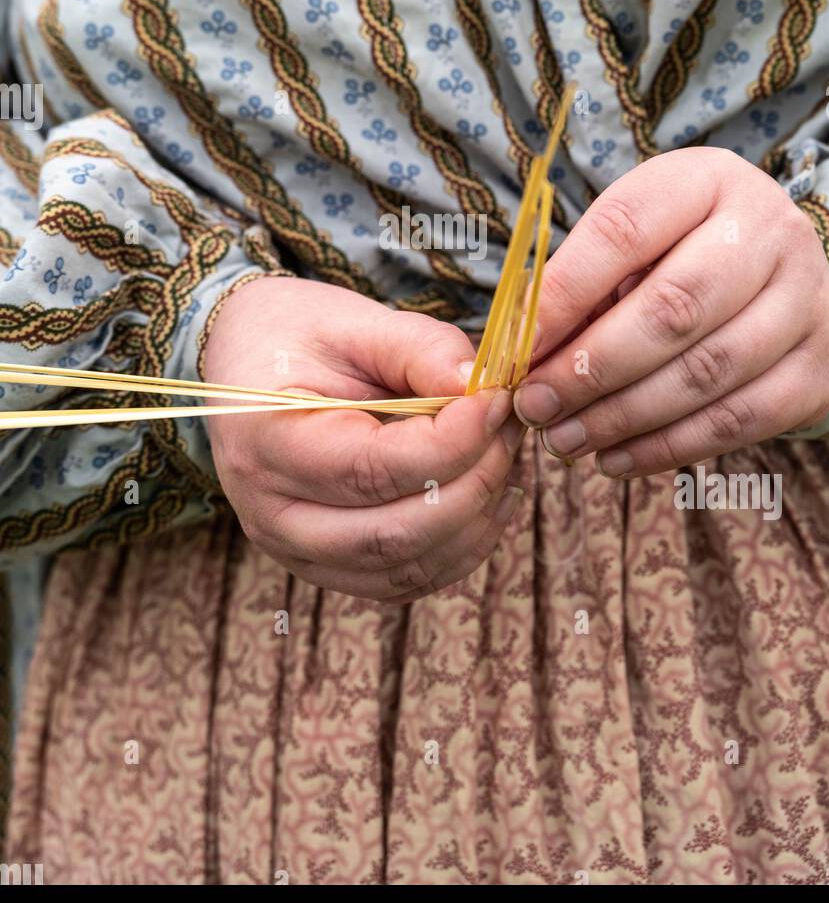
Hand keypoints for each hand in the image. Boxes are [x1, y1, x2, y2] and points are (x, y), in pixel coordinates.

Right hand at [203, 277, 524, 600]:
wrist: (245, 362)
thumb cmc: (299, 335)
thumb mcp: (355, 321)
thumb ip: (421, 349)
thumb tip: (483, 390)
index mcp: (267, 441)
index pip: (372, 469)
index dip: (452, 443)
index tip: (496, 401)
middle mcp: (270, 513)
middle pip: (394, 533)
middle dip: (473, 481)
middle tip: (509, 426)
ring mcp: (293, 551)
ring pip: (406, 567)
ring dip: (475, 519)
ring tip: (503, 455)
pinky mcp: (324, 566)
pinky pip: (404, 581)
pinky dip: (460, 547)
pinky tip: (487, 496)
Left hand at [514, 148, 828, 476]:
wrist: (787, 283)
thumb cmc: (683, 257)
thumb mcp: (637, 245)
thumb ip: (582, 287)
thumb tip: (519, 353)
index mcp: (706, 180)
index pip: (624, 230)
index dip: (563, 295)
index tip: (515, 348)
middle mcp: (768, 230)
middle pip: (672, 308)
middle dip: (591, 368)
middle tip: (537, 406)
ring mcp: (805, 299)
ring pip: (706, 372)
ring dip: (622, 416)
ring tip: (565, 439)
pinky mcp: (818, 366)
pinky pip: (739, 421)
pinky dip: (668, 448)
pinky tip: (616, 459)